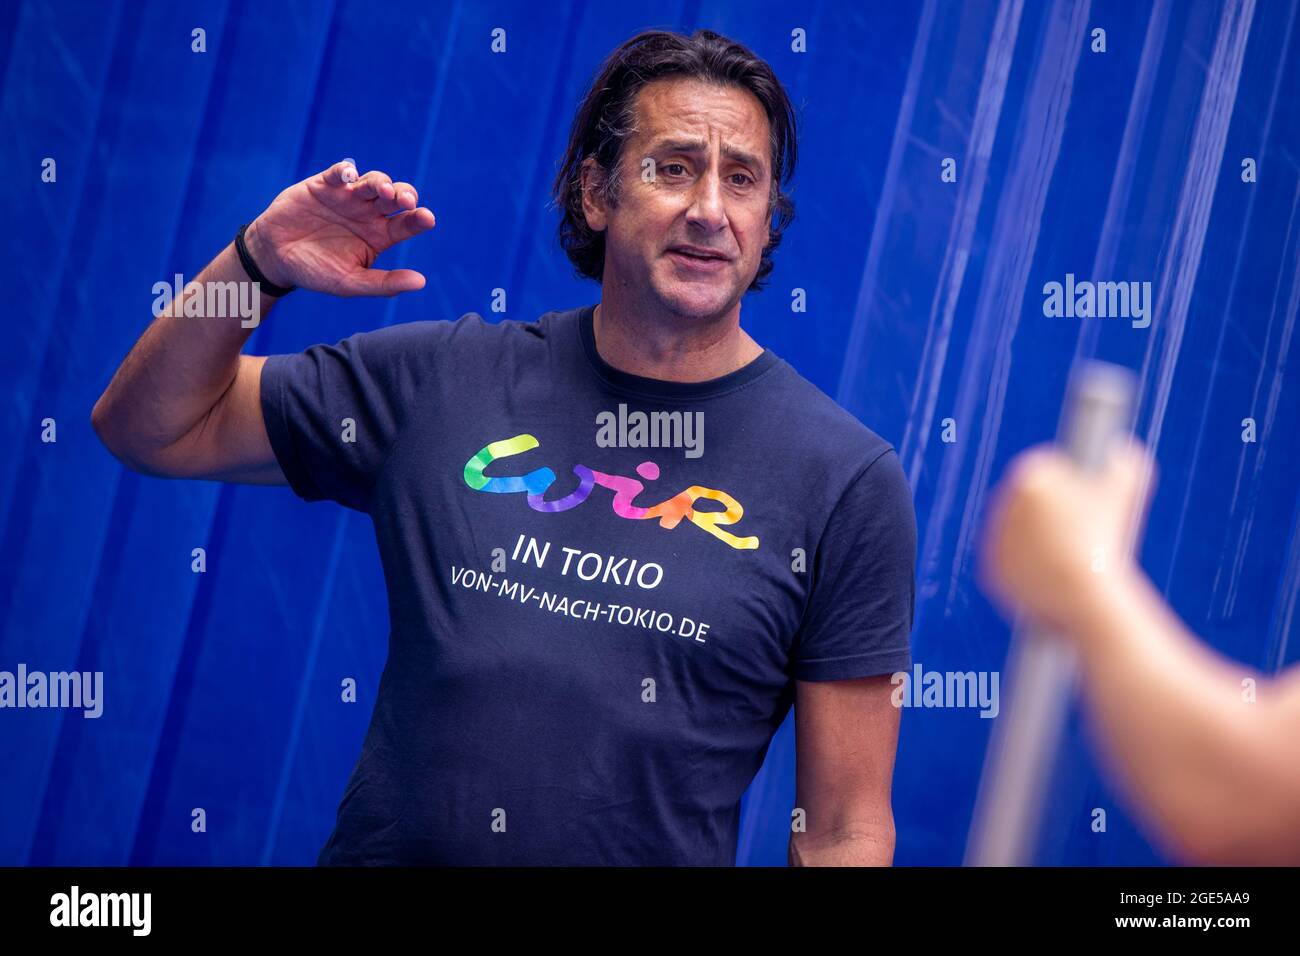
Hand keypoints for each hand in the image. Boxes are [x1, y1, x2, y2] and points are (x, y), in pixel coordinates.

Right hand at [242, 160, 435, 296]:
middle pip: (395, 197)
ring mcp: (348, 197)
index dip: (419, 219)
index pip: (407, 224)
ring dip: (380, 182)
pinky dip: (346, 171)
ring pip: (372, 181)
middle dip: (403, 194)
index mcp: (380, 235)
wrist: (275, 258)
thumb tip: (421, 282)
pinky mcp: (324, 185)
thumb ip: (385, 283)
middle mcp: (369, 213)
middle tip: (406, 200)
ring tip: (382, 190)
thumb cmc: (316, 273)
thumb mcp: (351, 283)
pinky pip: (340, 172)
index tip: (427, 218)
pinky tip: (349, 176)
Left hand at [976, 439, 1156, 634]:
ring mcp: (994, 538)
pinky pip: (1012, 563)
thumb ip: (1126, 463)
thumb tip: (1121, 449)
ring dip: (1036, 536)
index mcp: (1030, 477)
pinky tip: (1048, 568)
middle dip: (1047, 509)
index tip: (1080, 496)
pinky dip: (1028, 566)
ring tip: (1064, 547)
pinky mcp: (990, 569)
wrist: (1081, 591)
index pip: (1046, 471)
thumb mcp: (1125, 495)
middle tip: (1074, 525)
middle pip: (1027, 500)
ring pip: (1018, 532)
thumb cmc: (1104, 540)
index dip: (1066, 483)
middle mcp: (1002, 502)